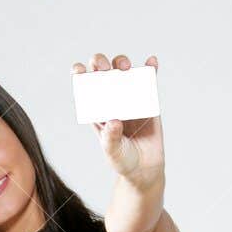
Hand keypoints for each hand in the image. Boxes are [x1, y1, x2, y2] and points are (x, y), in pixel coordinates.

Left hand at [73, 52, 163, 188]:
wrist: (145, 169)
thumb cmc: (123, 160)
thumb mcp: (113, 152)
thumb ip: (111, 138)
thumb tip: (114, 121)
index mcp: (96, 109)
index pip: (84, 87)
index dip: (80, 74)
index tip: (80, 70)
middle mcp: (111, 98)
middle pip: (102, 72)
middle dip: (100, 63)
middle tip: (105, 69)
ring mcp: (129, 96)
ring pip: (123, 70)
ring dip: (121, 62)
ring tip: (125, 67)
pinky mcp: (147, 99)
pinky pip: (148, 80)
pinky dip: (150, 69)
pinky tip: (151, 62)